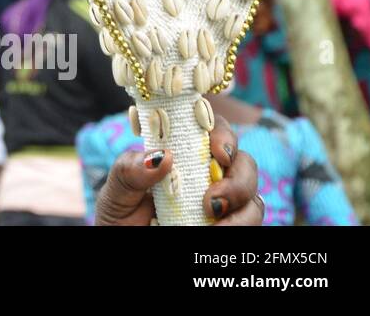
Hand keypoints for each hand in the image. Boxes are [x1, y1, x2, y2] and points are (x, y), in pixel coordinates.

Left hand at [96, 115, 262, 225]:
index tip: (218, 152)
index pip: (212, 129)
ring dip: (241, 211)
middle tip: (212, 202)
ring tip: (213, 225)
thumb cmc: (120, 212)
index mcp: (182, 153)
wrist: (123, 240)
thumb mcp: (117, 189)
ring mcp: (222, 202)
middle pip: (244, 163)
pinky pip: (250, 223)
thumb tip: (161, 156)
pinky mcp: (229, 225)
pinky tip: (216, 232)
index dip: (223, 134)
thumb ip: (130, 170)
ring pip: (252, 197)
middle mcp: (208, 174)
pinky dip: (240, 227)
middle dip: (238, 180)